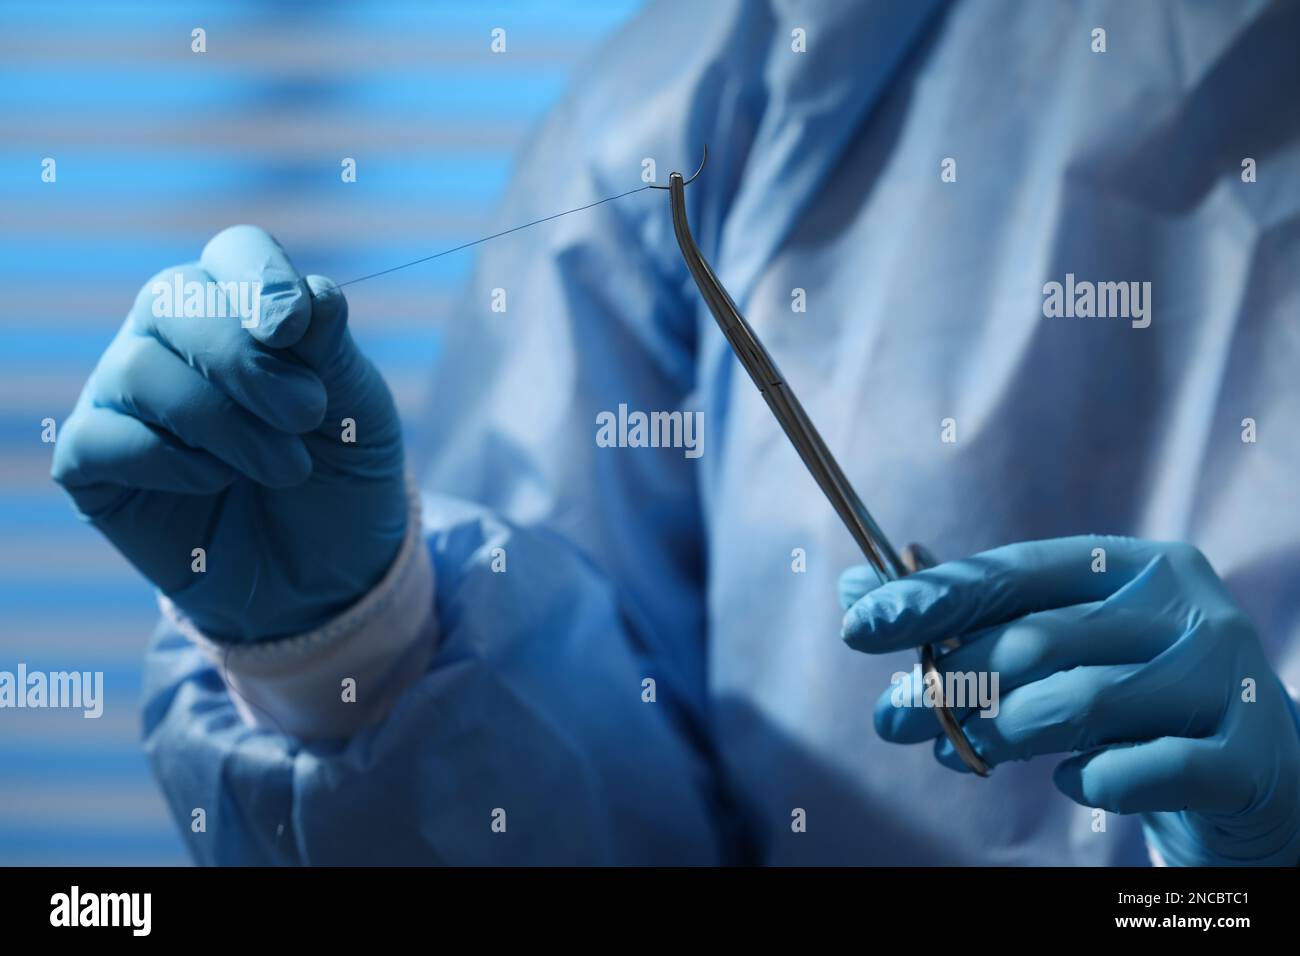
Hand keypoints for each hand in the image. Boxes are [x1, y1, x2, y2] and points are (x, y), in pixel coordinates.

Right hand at [52, 226, 407, 642]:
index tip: (295, 328)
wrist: (325, 578)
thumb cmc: (340, 479)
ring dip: (225, 423)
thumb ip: (330, 351)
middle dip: (247, 360)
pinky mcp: (93, 462)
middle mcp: (170, 339)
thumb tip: (309, 293)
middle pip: (174, 298)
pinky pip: (104, 438)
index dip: (260, 280)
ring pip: (140, 369)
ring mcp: (125, 396)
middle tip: (308, 416)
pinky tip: (216, 484)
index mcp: (241, 309)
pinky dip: (171, 463)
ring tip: (286, 468)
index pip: (233, 254)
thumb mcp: (359, 412)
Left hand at [839, 535, 1299, 864]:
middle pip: (1036, 638)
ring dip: (1003, 732)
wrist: (1260, 776)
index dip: (932, 597)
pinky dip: (1093, 780)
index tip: (860, 626)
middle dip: (947, 683)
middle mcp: (1187, 608)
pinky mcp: (1249, 755)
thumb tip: (857, 588)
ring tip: (964, 754)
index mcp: (1137, 565)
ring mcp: (1225, 678)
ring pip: (1081, 700)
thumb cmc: (1138, 701)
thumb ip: (969, 618)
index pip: (1016, 571)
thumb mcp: (1058, 652)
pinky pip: (1144, 769)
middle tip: (891, 717)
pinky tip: (1075, 782)